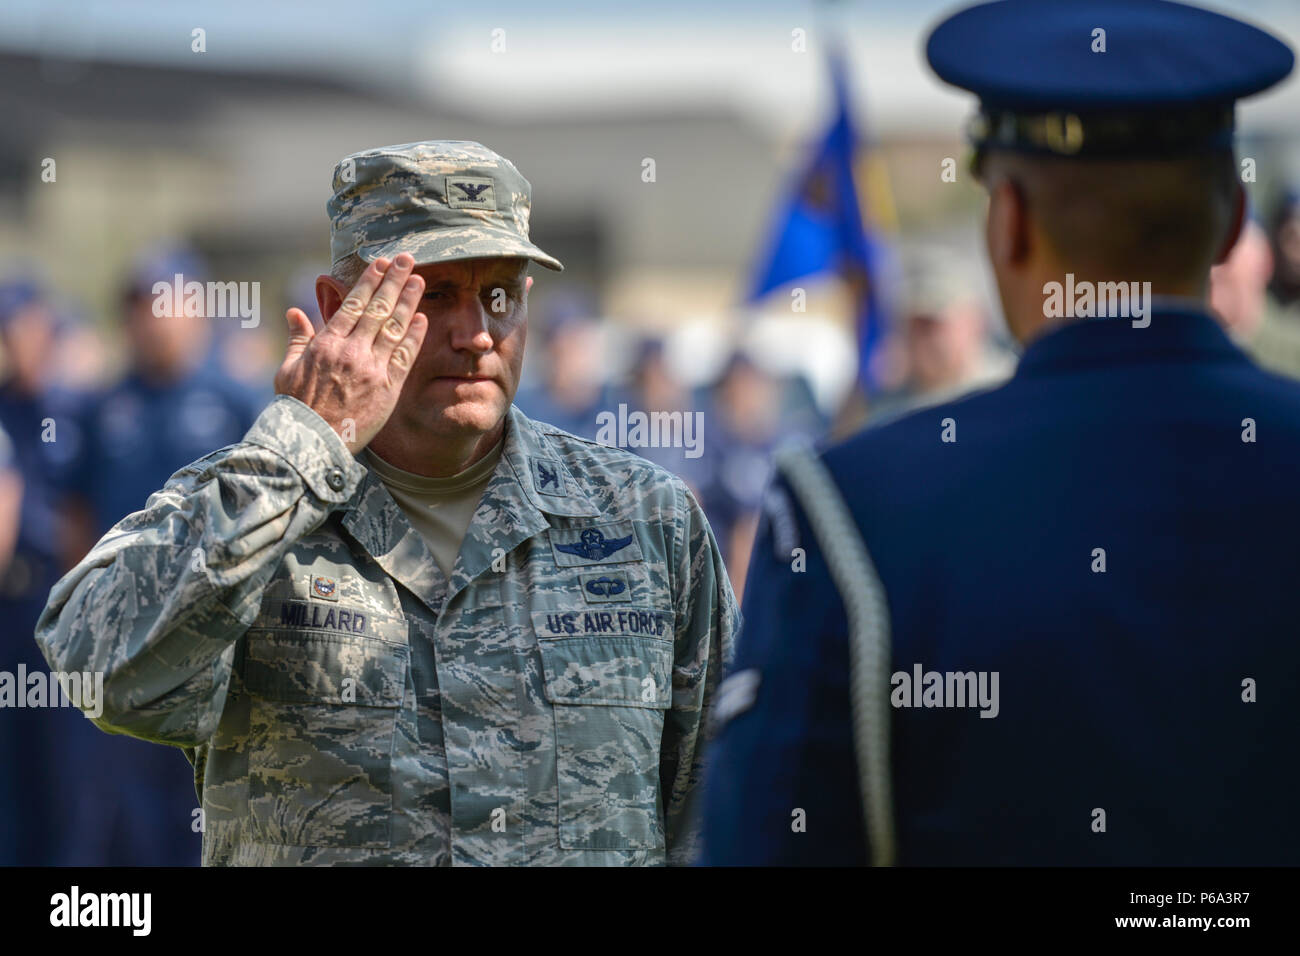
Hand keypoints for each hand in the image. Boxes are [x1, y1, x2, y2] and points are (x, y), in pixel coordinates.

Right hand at [274, 253, 427, 454]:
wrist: (311, 442)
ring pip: (394, 328)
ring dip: (408, 302)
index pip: (352, 304)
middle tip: (407, 260)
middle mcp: (350, 351)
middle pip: (377, 309)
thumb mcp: (288, 369)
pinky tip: (423, 319)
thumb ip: (297, 339)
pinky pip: (404, 358)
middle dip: (394, 281)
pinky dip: (414, 337)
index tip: (382, 264)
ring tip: (419, 280)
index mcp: (326, 343)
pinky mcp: (387, 389)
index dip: (369, 281)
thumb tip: (294, 312)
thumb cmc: (295, 408)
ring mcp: (371, 369)